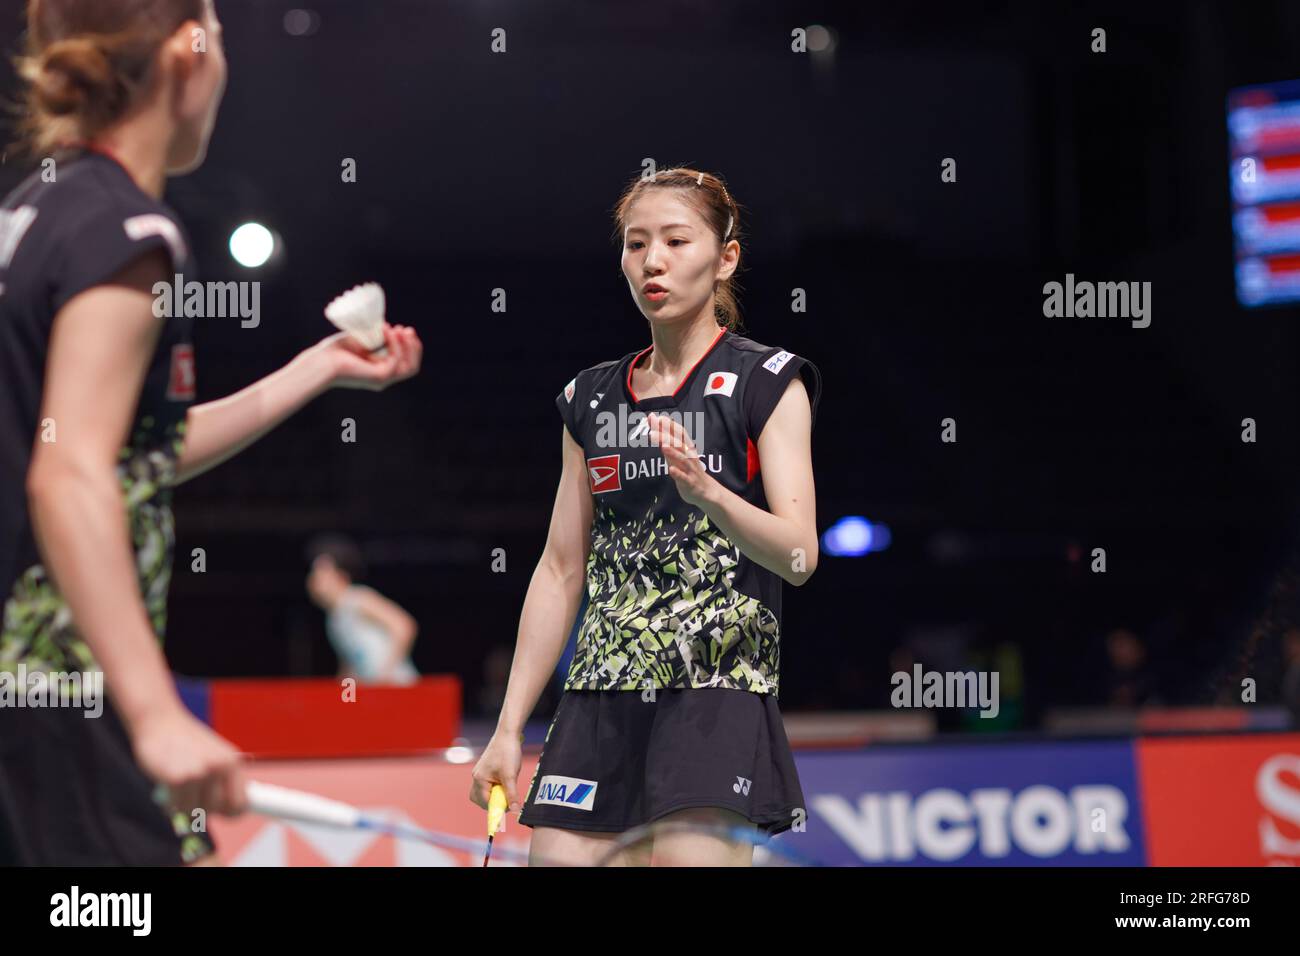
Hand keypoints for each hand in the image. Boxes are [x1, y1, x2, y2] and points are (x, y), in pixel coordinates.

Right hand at [131, 706, 247, 818]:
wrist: (160, 720)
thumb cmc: (185, 740)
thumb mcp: (213, 754)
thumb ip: (223, 778)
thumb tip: (232, 810)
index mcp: (232, 762)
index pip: (241, 803)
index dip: (230, 813)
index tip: (218, 813)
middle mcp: (220, 767)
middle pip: (218, 810)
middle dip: (204, 809)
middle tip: (191, 798)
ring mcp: (200, 773)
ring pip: (196, 811)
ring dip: (184, 806)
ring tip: (178, 788)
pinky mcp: (179, 779)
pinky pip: (177, 808)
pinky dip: (170, 804)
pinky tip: (166, 788)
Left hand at [318, 324, 421, 390]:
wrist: (322, 362)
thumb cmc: (336, 352)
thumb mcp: (362, 341)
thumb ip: (375, 339)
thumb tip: (388, 327)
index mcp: (380, 370)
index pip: (405, 363)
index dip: (409, 347)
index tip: (403, 329)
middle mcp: (383, 378)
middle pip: (412, 367)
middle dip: (413, 347)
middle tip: (407, 329)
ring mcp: (382, 379)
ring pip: (409, 367)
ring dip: (408, 347)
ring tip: (400, 329)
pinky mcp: (379, 377)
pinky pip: (395, 360)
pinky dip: (394, 344)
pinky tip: (386, 330)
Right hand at [469, 730, 521, 812]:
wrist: (508, 734)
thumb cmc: (508, 752)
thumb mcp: (511, 775)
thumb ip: (511, 794)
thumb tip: (514, 811)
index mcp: (479, 779)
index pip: (485, 802)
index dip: (497, 807)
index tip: (509, 808)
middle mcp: (476, 777)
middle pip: (480, 800)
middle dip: (493, 802)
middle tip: (506, 797)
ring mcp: (480, 773)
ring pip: (483, 793)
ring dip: (494, 795)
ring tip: (506, 787)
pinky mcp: (485, 770)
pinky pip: (487, 785)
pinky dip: (495, 788)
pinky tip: (505, 781)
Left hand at [649, 411, 717, 507]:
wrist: (705, 491)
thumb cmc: (687, 469)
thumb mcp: (675, 455)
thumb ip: (665, 442)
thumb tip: (653, 427)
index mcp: (686, 448)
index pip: (678, 433)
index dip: (668, 425)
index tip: (656, 417)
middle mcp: (689, 456)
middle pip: (678, 444)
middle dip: (666, 436)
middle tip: (652, 430)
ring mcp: (690, 469)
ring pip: (682, 459)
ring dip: (673, 452)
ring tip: (663, 446)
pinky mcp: (689, 482)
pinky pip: (684, 478)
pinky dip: (678, 473)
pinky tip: (671, 469)